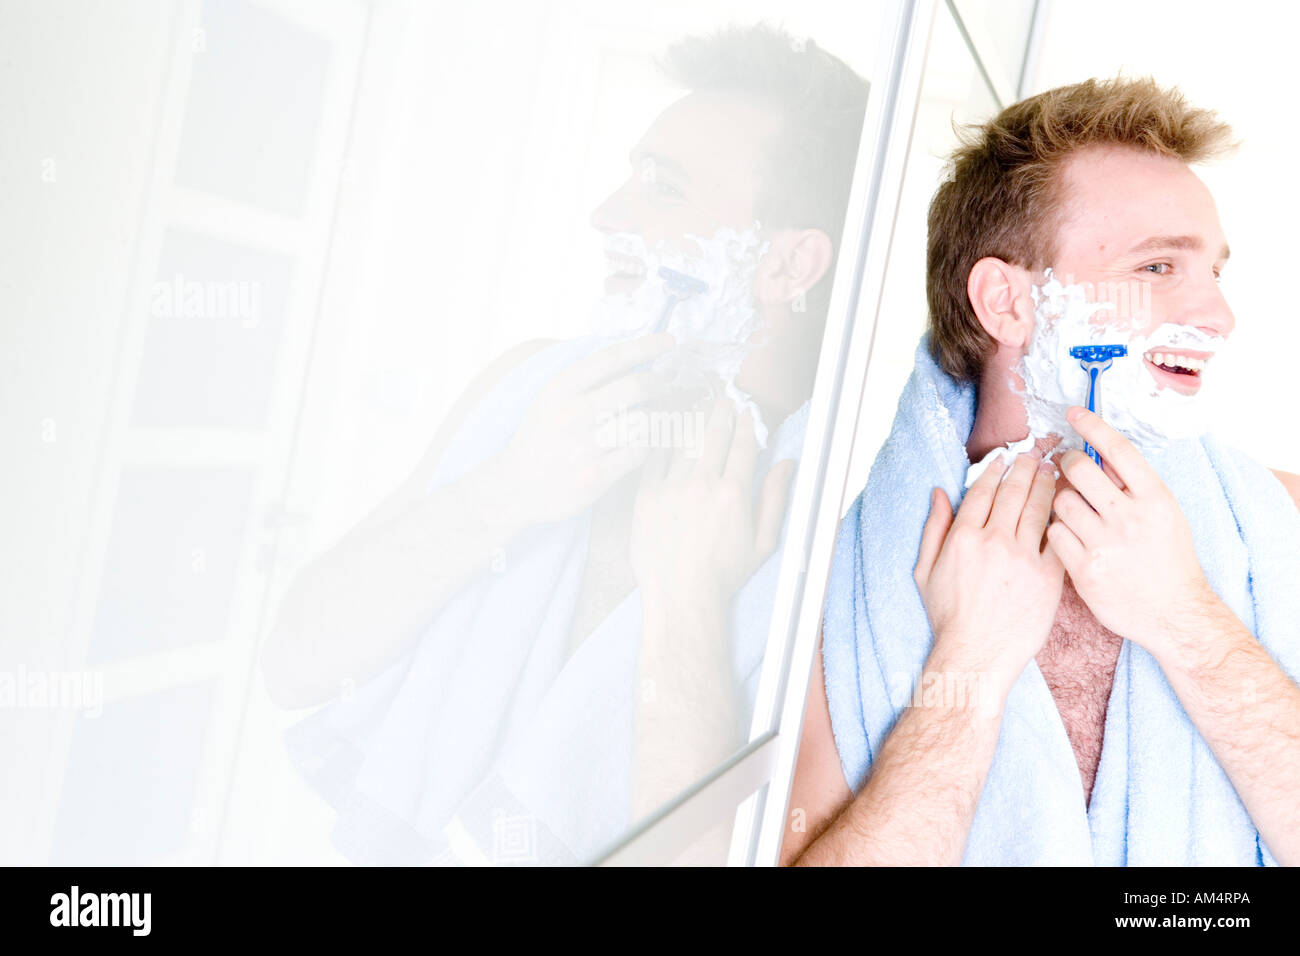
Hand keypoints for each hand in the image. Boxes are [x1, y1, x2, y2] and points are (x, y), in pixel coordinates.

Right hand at [489, 333, 674, 525]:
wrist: (515, 486)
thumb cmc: (540, 438)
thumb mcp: (550, 399)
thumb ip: (584, 379)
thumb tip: (632, 358)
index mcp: (560, 388)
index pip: (612, 357)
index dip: (646, 345)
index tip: (668, 341)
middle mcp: (573, 413)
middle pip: (637, 386)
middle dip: (657, 383)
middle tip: (661, 386)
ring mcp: (585, 446)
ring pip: (644, 419)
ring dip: (653, 417)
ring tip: (647, 418)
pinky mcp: (597, 476)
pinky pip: (640, 451)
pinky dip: (645, 445)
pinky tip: (638, 444)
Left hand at [630, 398, 794, 608]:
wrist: (680, 596)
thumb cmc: (723, 575)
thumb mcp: (762, 542)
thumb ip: (774, 499)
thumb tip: (786, 464)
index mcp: (734, 493)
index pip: (743, 444)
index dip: (747, 422)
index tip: (746, 409)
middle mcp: (702, 483)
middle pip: (713, 434)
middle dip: (720, 411)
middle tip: (722, 397)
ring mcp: (671, 487)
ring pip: (683, 440)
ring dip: (692, 419)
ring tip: (697, 405)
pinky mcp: (645, 495)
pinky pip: (654, 458)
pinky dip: (663, 441)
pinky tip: (667, 430)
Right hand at [914, 453, 1063, 694]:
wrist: (977, 656)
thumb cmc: (949, 617)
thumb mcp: (925, 571)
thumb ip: (933, 528)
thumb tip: (938, 494)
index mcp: (963, 538)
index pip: (982, 491)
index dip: (995, 470)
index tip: (1004, 459)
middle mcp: (993, 542)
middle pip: (1014, 492)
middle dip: (1025, 468)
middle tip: (1035, 455)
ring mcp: (1023, 558)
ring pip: (1039, 509)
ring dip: (1047, 485)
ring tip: (1053, 471)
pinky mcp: (1048, 577)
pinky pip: (1058, 538)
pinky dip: (1063, 518)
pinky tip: (1067, 507)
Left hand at [1046, 406, 1214, 655]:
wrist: (1175, 613)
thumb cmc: (1167, 558)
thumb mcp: (1163, 513)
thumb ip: (1132, 485)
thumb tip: (1098, 452)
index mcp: (1155, 498)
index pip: (1118, 450)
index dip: (1092, 426)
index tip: (1074, 413)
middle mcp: (1130, 517)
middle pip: (1079, 470)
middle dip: (1066, 464)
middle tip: (1066, 469)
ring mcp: (1106, 544)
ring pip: (1060, 501)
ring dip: (1060, 502)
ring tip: (1075, 513)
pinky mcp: (1085, 569)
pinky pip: (1054, 534)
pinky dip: (1057, 532)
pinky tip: (1070, 539)